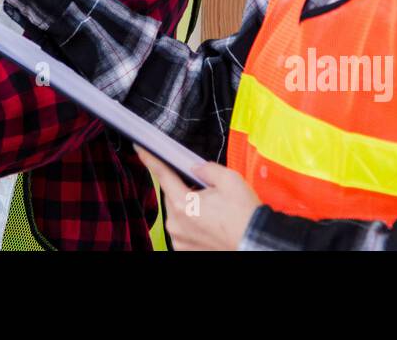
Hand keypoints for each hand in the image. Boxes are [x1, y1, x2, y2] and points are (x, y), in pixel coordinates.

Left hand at [137, 147, 260, 249]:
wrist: (256, 243)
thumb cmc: (245, 214)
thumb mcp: (230, 180)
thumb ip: (206, 168)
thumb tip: (194, 168)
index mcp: (184, 204)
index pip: (162, 175)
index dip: (150, 159)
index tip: (140, 147)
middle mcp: (176, 224)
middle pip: (172, 195)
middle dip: (184, 188)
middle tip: (207, 190)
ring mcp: (179, 240)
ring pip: (178, 213)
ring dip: (189, 207)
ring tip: (214, 210)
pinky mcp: (185, 250)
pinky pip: (183, 229)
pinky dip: (192, 223)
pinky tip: (210, 223)